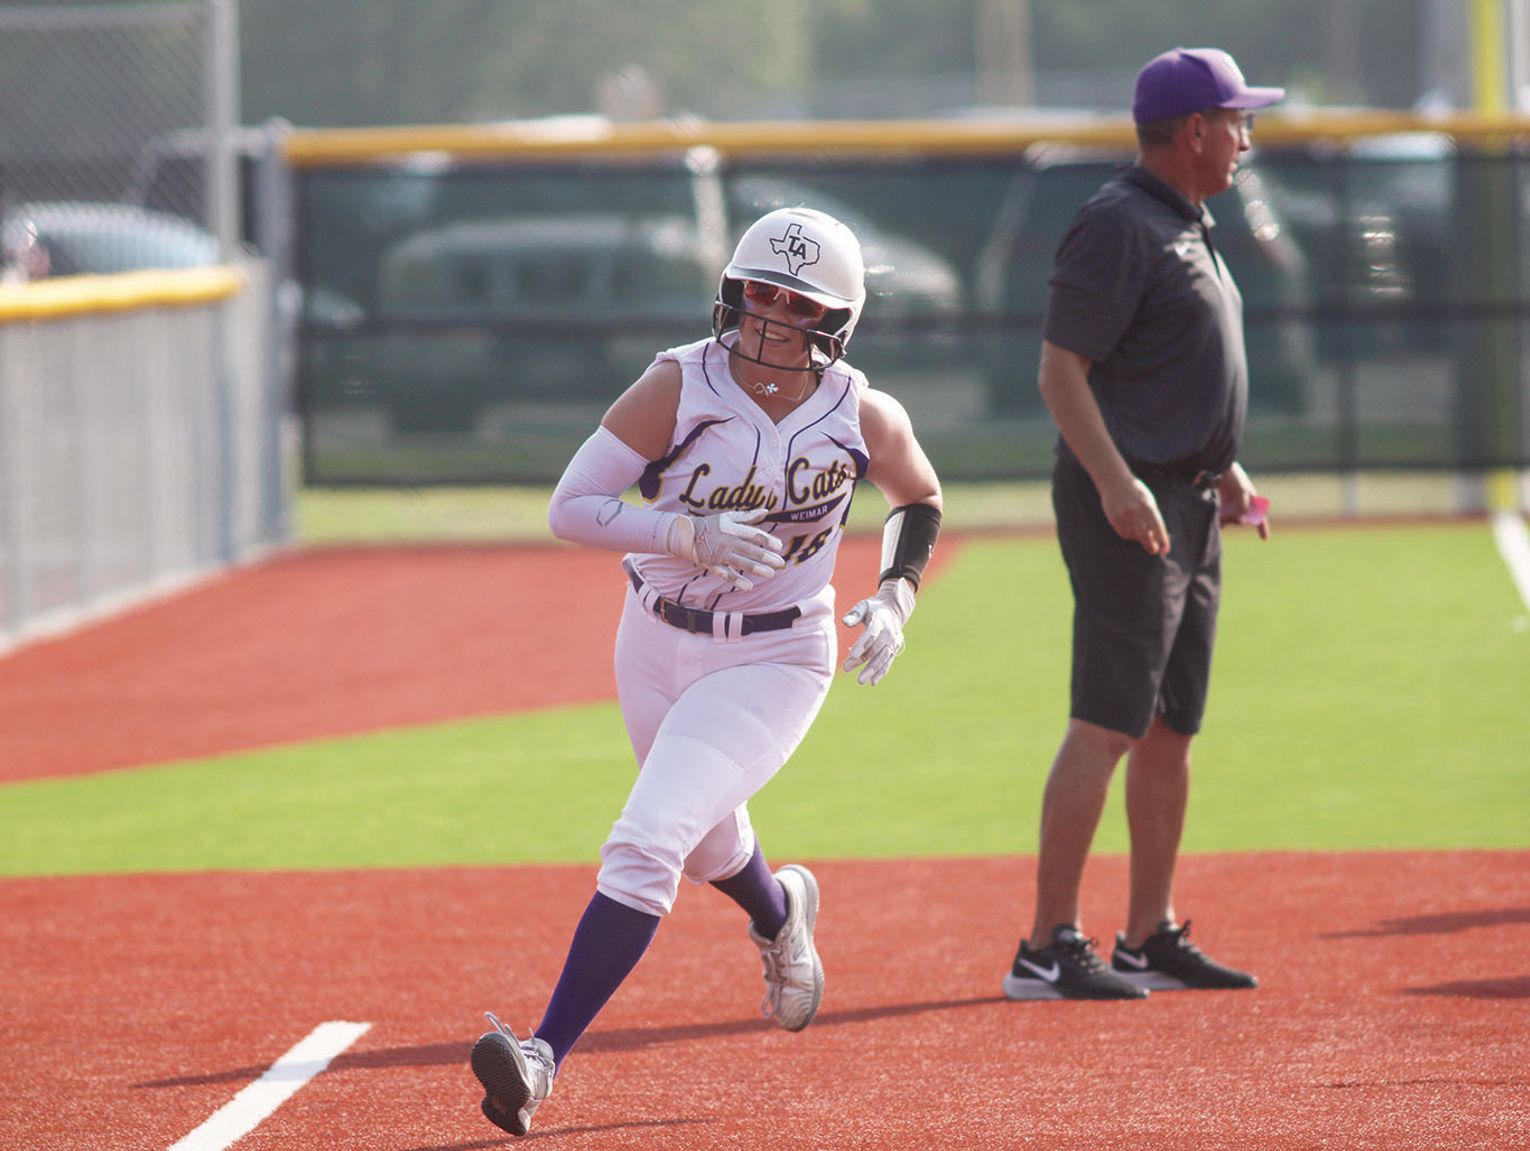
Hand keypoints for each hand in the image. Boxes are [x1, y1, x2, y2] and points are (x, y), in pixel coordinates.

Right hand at [669, 508, 784, 589]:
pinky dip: (737, 580)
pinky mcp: (713, 564)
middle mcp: (727, 541)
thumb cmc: (712, 524)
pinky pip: (726, 574)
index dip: (766, 540)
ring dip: (756, 569)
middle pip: (749, 550)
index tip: (779, 546)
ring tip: (771, 574)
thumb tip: (766, 511)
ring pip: (740, 562)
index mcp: (732, 528)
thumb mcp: (728, 517)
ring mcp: (719, 554)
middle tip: (781, 564)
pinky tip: (749, 586)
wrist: (686, 534)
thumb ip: (748, 516)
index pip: (752, 534)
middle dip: (766, 557)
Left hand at [840, 578, 915, 685]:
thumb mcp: (863, 606)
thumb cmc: (873, 609)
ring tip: (860, 681)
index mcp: (880, 621)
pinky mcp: (894, 650)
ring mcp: (893, 643)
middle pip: (875, 649)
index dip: (862, 644)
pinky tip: (872, 682)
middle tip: (846, 668)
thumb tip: (844, 622)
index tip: (852, 654)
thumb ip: (854, 614)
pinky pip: (888, 663)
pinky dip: (881, 673)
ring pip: (882, 658)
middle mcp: (889, 633)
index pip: (871, 634)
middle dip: (861, 660)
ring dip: (871, 670)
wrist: (893, 610)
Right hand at [1101, 474, 1169, 554]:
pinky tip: (1129, 528)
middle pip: (1145, 535)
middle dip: (1151, 545)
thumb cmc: (1135, 492)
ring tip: (1138, 530)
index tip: (1165, 550)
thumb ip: (1151, 517)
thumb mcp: (1147, 500)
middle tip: (1154, 550)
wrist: (1115, 481)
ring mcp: (1124, 515)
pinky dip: (1128, 534)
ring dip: (1138, 537)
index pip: (1158, 527)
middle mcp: (1136, 512)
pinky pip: (1123, 532)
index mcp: (1148, 506)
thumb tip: (1153, 537)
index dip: (1162, 540)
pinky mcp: (1114, 518)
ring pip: (1133, 535)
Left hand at [1217, 464, 1270, 539]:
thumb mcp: (1241, 491)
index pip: (1260, 517)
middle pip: (1243, 521)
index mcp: (1252, 501)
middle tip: (1230, 516)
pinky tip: (1217, 515)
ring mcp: (1231, 507)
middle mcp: (1242, 506)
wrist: (1216, 469)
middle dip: (1238, 520)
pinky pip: (1221, 518)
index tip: (1264, 538)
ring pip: (1231, 521)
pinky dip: (1220, 519)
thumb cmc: (1233, 477)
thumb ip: (1243, 507)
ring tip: (1221, 515)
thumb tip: (1243, 522)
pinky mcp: (1220, 507)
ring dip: (1227, 521)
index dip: (1263, 528)